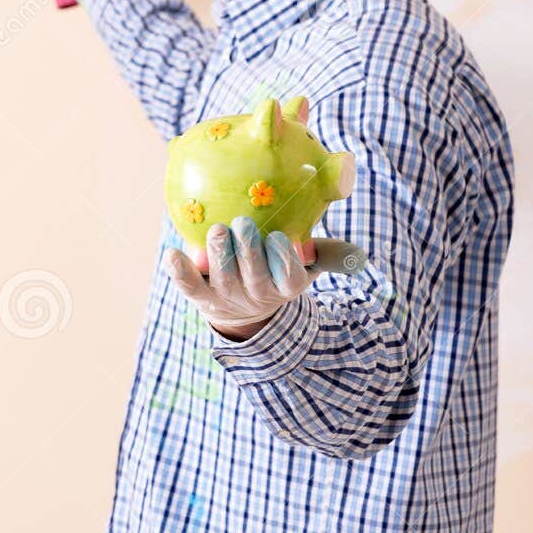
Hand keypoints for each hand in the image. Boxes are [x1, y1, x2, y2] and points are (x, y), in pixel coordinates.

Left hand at [164, 218, 354, 341]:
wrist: (247, 308)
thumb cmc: (279, 270)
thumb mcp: (307, 263)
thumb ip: (329, 252)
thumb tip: (359, 256)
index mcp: (287, 286)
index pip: (288, 276)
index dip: (282, 260)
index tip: (278, 238)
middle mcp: (258, 294)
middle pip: (253, 276)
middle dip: (248, 251)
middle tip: (242, 224)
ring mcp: (228, 297)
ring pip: (222, 278)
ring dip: (218, 254)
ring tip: (216, 230)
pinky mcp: (202, 297)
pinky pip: (189, 286)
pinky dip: (180, 272)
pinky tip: (172, 253)